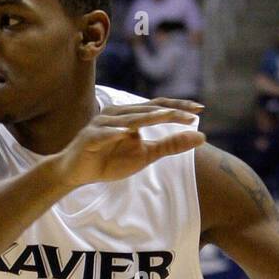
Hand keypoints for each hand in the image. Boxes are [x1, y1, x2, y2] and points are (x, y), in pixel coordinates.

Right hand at [55, 98, 205, 188]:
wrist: (77, 172)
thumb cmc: (111, 160)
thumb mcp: (145, 155)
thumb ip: (170, 145)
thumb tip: (200, 137)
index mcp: (133, 116)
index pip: (159, 106)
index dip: (179, 106)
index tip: (200, 109)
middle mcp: (119, 114)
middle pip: (147, 109)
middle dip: (169, 112)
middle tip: (191, 115)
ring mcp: (103, 124)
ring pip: (128, 119)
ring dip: (146, 117)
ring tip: (164, 116)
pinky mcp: (90, 138)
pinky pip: (103, 134)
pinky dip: (113, 132)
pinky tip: (124, 133)